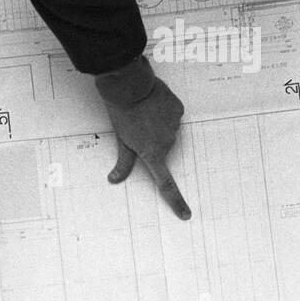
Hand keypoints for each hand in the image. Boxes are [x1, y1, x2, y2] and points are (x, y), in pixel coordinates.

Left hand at [95, 57, 191, 220]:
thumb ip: (123, 162)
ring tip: (143, 111)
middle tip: (138, 126)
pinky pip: (173, 114)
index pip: (166, 184)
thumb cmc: (122, 114)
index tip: (185, 214)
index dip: (176, 201)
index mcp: (152, 153)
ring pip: (168, 129)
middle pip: (162, 147)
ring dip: (158, 124)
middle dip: (152, 140)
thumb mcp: (121, 140)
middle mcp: (167, 142)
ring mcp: (175, 125)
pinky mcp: (178, 109)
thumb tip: (114, 179)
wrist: (130, 86)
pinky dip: (164, 111)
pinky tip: (153, 103)